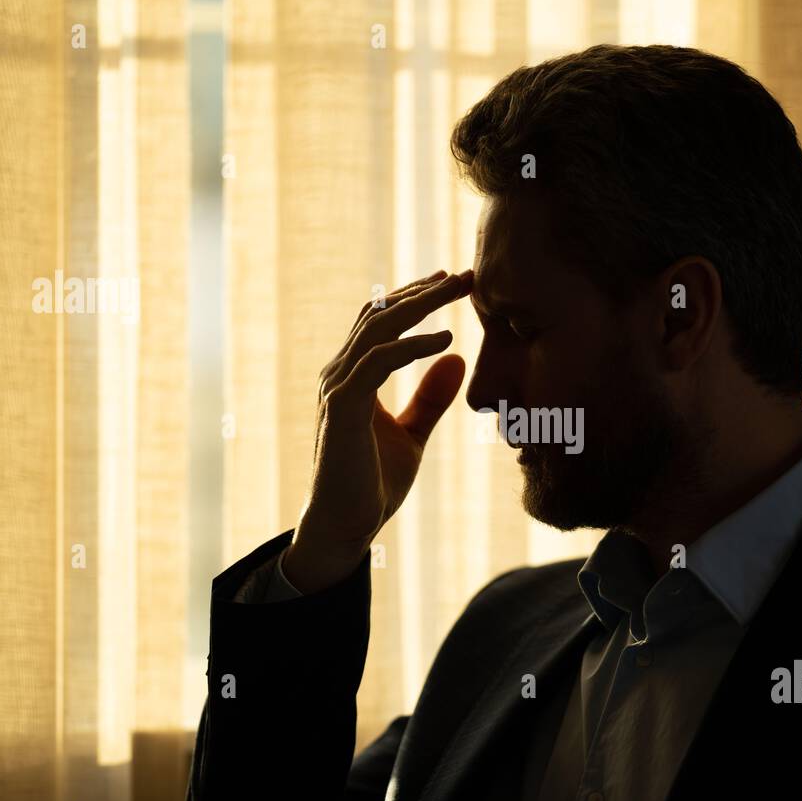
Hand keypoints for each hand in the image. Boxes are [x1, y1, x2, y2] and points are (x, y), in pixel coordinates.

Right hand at [283, 269, 472, 592]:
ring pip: (378, 329)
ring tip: (458, 291)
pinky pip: (378, 362)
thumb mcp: (412, 434)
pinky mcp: (343, 408)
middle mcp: (340, 374)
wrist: (346, 527)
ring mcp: (338, 388)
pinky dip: (412, 346)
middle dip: (422, 290)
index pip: (380, 320)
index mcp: (353, 376)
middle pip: (379, 314)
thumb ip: (430, 398)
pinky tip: (445, 340)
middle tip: (464, 273)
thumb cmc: (373, 483)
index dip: (413, 297)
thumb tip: (457, 360)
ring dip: (421, 305)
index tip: (450, 280)